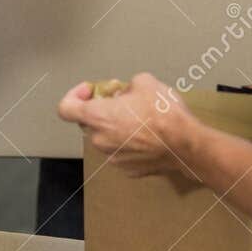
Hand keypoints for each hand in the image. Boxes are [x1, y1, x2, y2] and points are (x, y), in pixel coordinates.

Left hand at [57, 72, 197, 177]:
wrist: (185, 145)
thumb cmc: (163, 114)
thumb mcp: (145, 81)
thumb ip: (126, 86)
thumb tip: (126, 93)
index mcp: (97, 117)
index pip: (66, 108)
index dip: (75, 95)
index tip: (90, 90)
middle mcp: (99, 140)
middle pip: (89, 122)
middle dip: (102, 109)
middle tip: (122, 100)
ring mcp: (113, 158)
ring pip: (106, 138)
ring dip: (116, 127)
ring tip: (139, 118)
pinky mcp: (127, 169)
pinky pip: (121, 152)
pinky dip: (128, 142)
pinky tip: (147, 135)